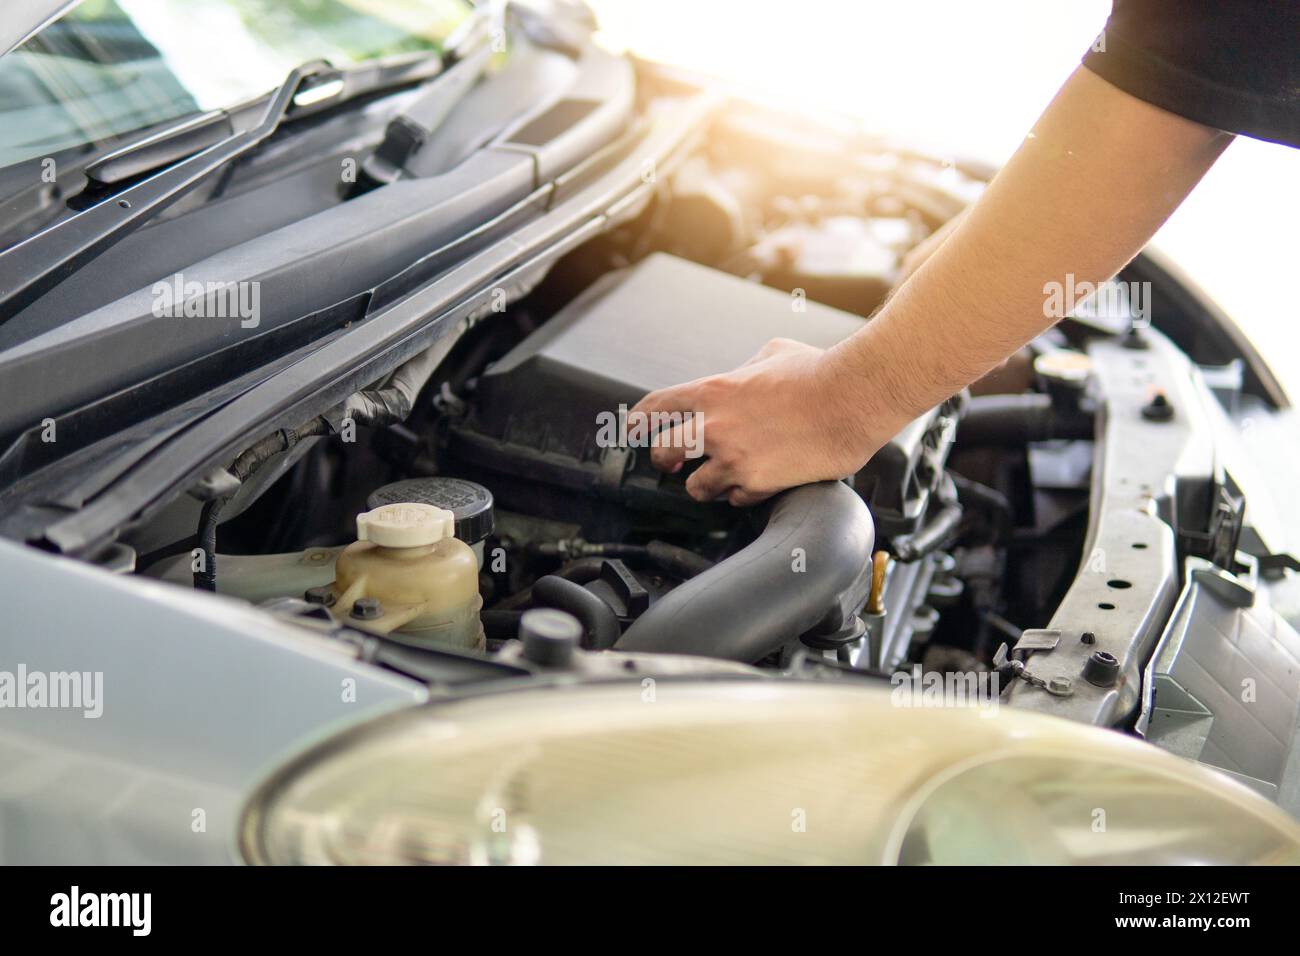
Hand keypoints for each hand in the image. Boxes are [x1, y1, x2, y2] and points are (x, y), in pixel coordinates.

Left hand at [631, 338, 881, 505]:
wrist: (853, 398)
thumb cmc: (820, 371)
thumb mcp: (772, 352)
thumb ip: (745, 368)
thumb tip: (743, 375)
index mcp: (714, 390)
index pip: (657, 406)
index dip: (639, 421)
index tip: (633, 430)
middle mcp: (715, 426)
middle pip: (663, 451)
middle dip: (663, 460)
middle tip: (670, 463)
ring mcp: (734, 458)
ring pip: (695, 486)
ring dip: (704, 485)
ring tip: (718, 481)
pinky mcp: (758, 484)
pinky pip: (734, 500)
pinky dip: (740, 496)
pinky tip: (754, 486)